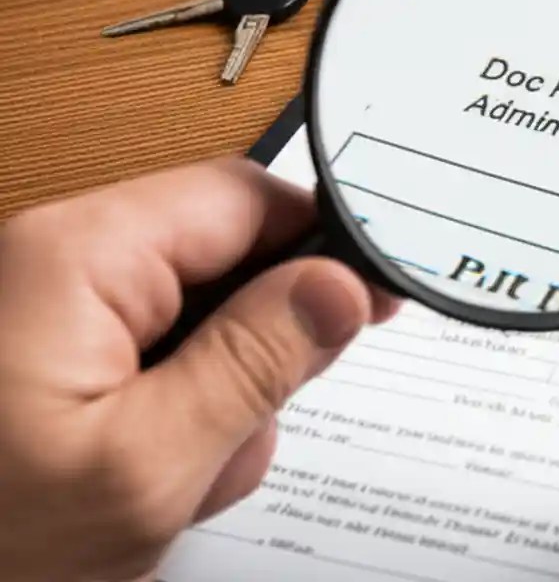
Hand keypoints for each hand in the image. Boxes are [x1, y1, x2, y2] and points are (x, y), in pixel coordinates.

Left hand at [0, 157, 398, 581]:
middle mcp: (65, 264)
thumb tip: (340, 286)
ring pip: (210, 323)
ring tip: (176, 479)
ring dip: (223, 402)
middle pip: (231, 260)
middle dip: (258, 355)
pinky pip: (170, 362)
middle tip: (233, 435)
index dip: (323, 246)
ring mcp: (63, 311)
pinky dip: (186, 421)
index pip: (244, 199)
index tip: (374, 303)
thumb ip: (255, 364)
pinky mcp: (65, 353)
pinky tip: (153, 478)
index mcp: (78, 257)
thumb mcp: (148, 466)